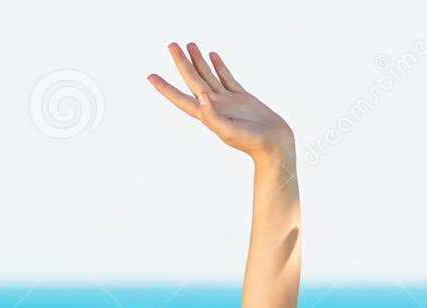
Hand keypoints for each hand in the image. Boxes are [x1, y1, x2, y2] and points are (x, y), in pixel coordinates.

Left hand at [149, 43, 292, 161]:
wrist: (275, 144)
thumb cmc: (253, 143)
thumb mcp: (229, 132)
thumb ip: (213, 117)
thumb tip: (201, 97)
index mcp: (208, 114)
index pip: (181, 98)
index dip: (165, 88)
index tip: (151, 76)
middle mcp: (215, 106)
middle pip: (193, 80)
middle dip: (182, 63)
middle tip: (172, 45)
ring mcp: (228, 101)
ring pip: (208, 75)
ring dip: (198, 61)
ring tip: (190, 45)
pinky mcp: (242, 97)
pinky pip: (226, 77)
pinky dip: (219, 66)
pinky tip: (212, 56)